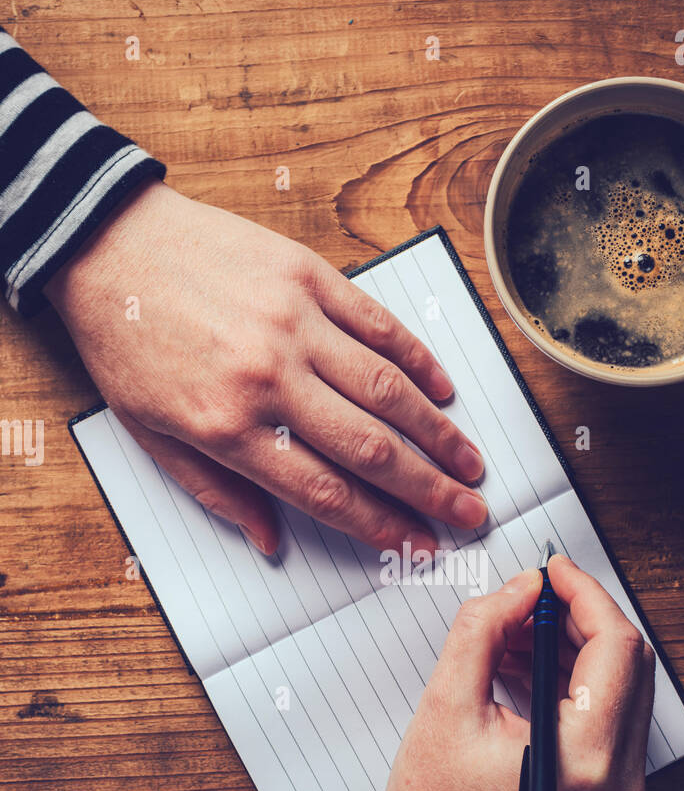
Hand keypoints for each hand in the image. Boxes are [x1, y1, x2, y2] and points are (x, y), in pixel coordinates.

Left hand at [45, 180, 487, 554]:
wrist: (105, 245)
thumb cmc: (127, 343)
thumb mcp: (150, 436)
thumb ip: (216, 493)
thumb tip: (271, 541)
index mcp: (227, 427)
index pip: (326, 493)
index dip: (382, 526)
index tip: (417, 545)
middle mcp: (269, 378)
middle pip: (372, 450)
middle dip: (431, 491)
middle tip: (469, 515)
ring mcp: (294, 323)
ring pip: (389, 390)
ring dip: (439, 434)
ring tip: (471, 464)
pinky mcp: (307, 276)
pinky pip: (379, 325)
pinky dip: (419, 360)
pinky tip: (443, 392)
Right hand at [376, 554, 654, 790]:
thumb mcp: (445, 706)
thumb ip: (484, 630)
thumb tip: (524, 587)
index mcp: (587, 758)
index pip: (616, 647)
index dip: (584, 595)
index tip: (550, 571)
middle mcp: (620, 778)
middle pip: (629, 663)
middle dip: (581, 618)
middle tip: (530, 597)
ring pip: (621, 686)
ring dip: (577, 647)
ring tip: (514, 633)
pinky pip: (607, 717)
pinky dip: (574, 681)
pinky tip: (525, 666)